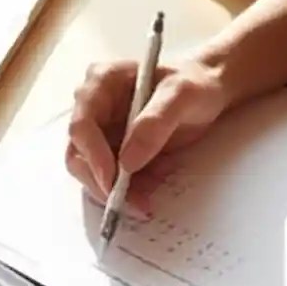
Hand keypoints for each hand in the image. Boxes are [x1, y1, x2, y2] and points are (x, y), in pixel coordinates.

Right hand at [67, 58, 231, 215]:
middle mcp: (94, 106)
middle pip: (78, 153)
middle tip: (132, 203)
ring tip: (145, 202)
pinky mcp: (113, 150)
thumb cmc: (194, 85)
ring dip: (114, 192)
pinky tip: (147, 194)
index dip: (93, 156)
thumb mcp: (182, 95)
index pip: (82, 125)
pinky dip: (126, 192)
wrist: (208, 92)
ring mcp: (102, 130)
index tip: (112, 181)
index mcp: (102, 82)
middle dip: (102, 182)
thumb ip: (155, 123)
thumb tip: (127, 161)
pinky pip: (109, 178)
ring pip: (90, 171)